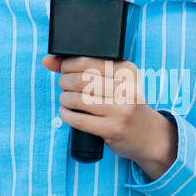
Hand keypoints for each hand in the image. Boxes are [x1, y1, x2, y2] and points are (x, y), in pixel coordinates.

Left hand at [42, 55, 173, 168]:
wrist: (149, 135)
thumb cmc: (124, 103)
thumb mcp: (113, 81)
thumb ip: (82, 68)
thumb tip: (47, 60)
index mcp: (127, 71)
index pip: (88, 61)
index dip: (67, 65)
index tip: (63, 69)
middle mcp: (126, 89)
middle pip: (81, 80)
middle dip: (64, 81)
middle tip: (63, 86)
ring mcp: (121, 110)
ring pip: (78, 99)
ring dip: (64, 99)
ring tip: (65, 100)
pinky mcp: (113, 129)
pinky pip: (79, 120)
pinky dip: (66, 115)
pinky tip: (67, 113)